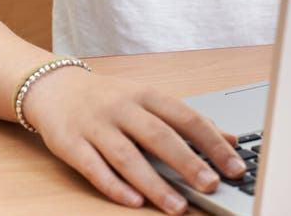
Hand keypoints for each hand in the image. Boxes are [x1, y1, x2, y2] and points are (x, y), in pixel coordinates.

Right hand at [22, 66, 246, 213]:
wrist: (56, 88)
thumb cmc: (109, 98)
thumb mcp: (148, 100)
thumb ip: (186, 120)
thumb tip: (229, 139)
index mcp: (146, 95)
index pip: (185, 116)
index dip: (211, 141)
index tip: (234, 164)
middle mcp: (123, 108)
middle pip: (159, 136)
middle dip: (187, 162)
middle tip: (211, 185)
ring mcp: (97, 126)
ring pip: (128, 156)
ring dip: (155, 184)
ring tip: (178, 207)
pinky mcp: (72, 143)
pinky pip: (94, 168)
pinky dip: (115, 186)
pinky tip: (134, 202)